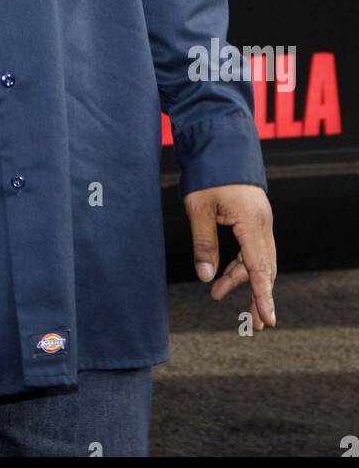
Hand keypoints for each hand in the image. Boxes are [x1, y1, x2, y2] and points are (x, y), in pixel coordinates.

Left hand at [184, 183, 276, 329]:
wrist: (219, 142)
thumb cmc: (208, 173)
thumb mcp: (198, 209)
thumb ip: (203, 244)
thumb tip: (207, 277)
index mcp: (252, 222)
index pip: (260, 267)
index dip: (263, 296)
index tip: (268, 320)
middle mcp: (262, 223)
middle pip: (264, 267)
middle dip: (257, 295)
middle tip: (252, 325)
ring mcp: (260, 220)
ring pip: (256, 258)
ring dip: (241, 278)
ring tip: (217, 295)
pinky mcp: (253, 217)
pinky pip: (251, 247)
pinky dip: (239, 263)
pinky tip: (224, 274)